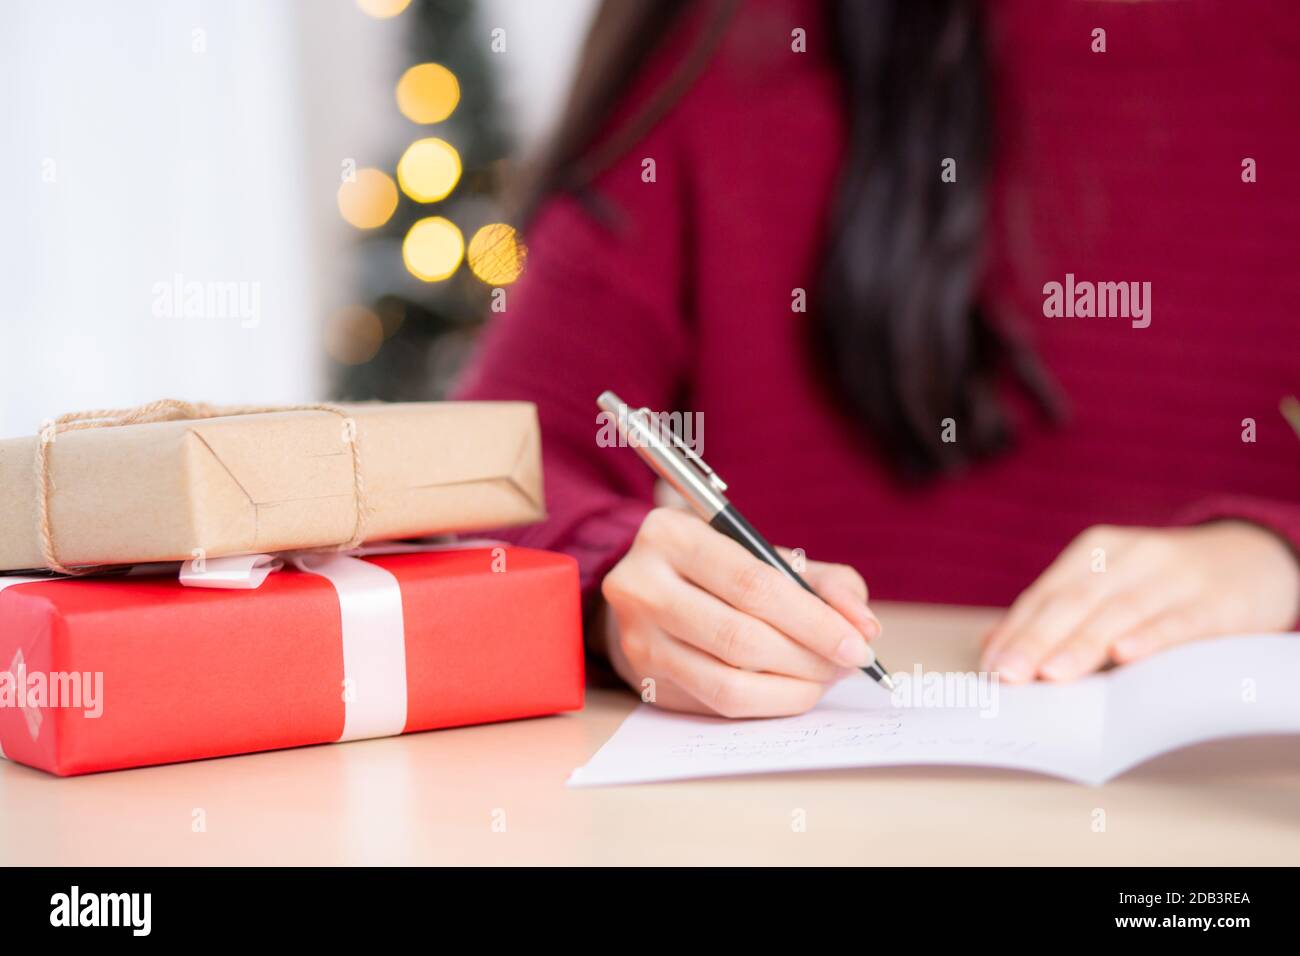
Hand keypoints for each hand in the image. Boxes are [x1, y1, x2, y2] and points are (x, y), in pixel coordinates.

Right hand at [599, 507, 879, 716]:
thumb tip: (863, 626)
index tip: (858, 644)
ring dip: (792, 689)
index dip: (814, 621)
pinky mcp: (644, 679)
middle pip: (740, 638)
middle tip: (847, 665)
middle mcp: (641, 585)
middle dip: (809, 658)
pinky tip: (792, 689)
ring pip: (728, 682)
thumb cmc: (718, 569)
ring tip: (824, 678)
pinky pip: (718, 704)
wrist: (648, 589)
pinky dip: (768, 703)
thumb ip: (824, 581)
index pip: (753, 585)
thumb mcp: (766, 554)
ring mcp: (637, 638)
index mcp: (672, 535)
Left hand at [980, 522, 1299, 682]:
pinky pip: (1178, 621)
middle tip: (1009, 676)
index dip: (1016, 631)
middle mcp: (1130, 557)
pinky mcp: (1215, 601)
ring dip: (1083, 645)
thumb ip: (1056, 615)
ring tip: (1052, 675)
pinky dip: (1150, 637)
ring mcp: (1173, 577)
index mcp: (1096, 551)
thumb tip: (991, 646)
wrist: (1254, 558)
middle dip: (1037, 640)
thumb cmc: (1164, 584)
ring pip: (1119, 612)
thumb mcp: (1109, 586)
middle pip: (1074, 602)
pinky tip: (1125, 655)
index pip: (1046, 595)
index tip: (990, 667)